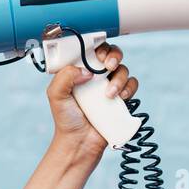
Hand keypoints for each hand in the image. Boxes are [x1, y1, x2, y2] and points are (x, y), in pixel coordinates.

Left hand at [46, 41, 137, 158]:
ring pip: (123, 68)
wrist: (80, 143)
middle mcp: (95, 76)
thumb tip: (87, 70)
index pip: (91, 49)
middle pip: (111, 53)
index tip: (98, 52)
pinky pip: (132, 84)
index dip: (97, 45)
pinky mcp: (121, 98)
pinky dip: (129, 87)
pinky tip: (120, 97)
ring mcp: (109, 86)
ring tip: (109, 94)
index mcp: (79, 70)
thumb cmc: (66, 119)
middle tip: (108, 66)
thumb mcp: (56, 95)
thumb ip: (64, 76)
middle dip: (114, 54)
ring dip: (119, 77)